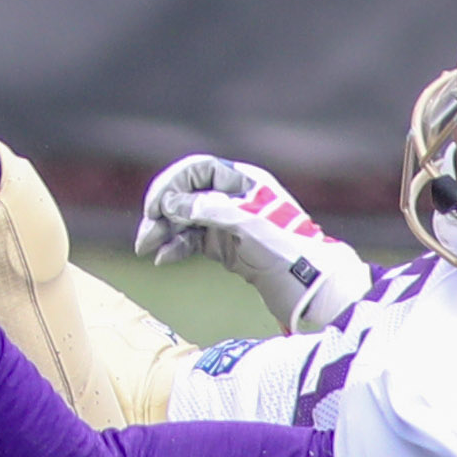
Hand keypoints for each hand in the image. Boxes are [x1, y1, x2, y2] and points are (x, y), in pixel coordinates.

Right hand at [136, 154, 371, 332]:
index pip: (196, 170)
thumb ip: (208, 208)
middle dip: (162, 212)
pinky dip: (176, 247)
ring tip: (148, 249)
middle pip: (186, 195)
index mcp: (242, 182)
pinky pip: (192, 242)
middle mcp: (232, 198)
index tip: (155, 207)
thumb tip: (170, 203)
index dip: (171, 184)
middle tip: (145, 236)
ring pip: (185, 220)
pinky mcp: (226, 249)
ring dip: (164, 232)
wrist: (311, 286)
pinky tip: (164, 258)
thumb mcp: (247, 223)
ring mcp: (228, 224)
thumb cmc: (286, 249)